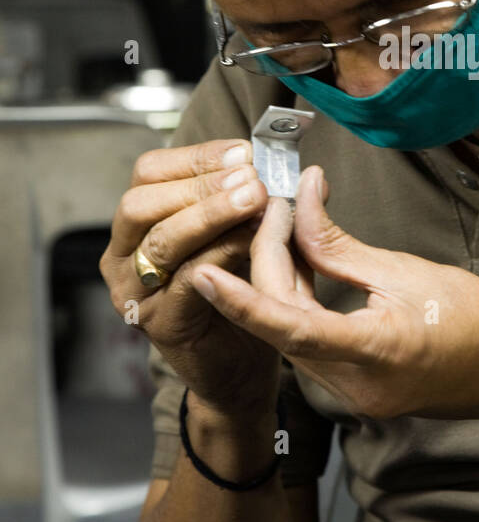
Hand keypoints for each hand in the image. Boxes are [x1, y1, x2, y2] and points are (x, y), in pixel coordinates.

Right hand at [100, 138, 280, 418]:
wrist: (240, 368)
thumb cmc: (241, 296)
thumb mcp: (253, 238)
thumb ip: (271, 206)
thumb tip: (311, 176)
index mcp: (139, 223)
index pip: (150, 172)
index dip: (197, 157)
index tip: (245, 152)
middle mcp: (125, 256)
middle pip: (142, 202)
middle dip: (200, 185)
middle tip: (250, 180)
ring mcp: (136, 292)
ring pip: (161, 240)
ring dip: (209, 214)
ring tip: (254, 200)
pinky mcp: (161, 323)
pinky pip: (185, 281)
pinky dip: (219, 255)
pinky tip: (249, 242)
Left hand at [190, 165, 478, 419]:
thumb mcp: (405, 271)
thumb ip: (340, 246)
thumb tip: (302, 205)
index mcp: (372, 353)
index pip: (287, 326)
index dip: (240, 300)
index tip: (204, 274)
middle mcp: (354, 384)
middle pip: (283, 322)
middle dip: (269, 263)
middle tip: (279, 207)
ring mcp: (355, 393)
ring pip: (293, 333)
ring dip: (283, 282)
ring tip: (290, 225)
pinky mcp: (358, 389)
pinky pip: (313, 343)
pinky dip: (303, 304)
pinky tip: (307, 265)